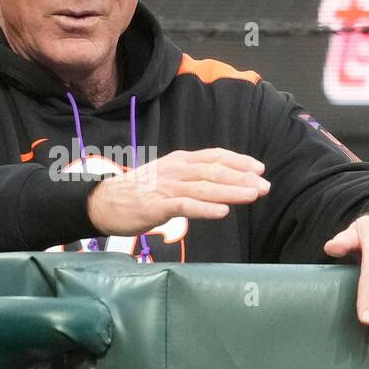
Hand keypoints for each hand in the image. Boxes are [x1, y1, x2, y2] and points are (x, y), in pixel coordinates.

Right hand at [86, 148, 269, 235]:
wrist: (104, 202)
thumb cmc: (138, 192)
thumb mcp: (167, 176)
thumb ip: (191, 178)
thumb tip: (219, 184)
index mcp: (179, 161)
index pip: (214, 156)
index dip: (239, 161)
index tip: (259, 169)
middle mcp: (176, 170)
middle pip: (215, 171)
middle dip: (242, 178)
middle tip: (265, 186)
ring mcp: (167, 187)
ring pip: (205, 188)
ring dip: (231, 191)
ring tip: (252, 195)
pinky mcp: (157, 206)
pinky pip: (185, 206)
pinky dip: (205, 208)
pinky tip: (222, 212)